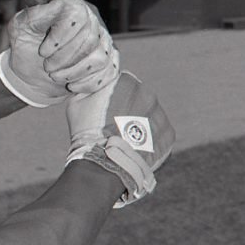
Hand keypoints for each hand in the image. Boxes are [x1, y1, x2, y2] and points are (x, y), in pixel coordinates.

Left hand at [0, 0, 118, 106]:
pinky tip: (72, 84)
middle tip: (48, 67)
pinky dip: (88, 82)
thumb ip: (35, 14)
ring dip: (75, 72)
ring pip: (100, 57)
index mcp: (69, 5)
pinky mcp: (109, 60)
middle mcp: (90, 18)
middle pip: (90, 38)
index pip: (78, 15)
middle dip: (65, 59)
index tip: (43, 52)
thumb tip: (57, 3)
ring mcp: (103, 39)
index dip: (60, 37)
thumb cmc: (26, 47)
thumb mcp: (20, 29)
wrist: (32, 74)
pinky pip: (109, 72)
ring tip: (57, 75)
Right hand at [66, 72, 175, 206]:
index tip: (107, 106)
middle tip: (114, 124)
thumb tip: (88, 86)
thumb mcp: (76, 102)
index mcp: (127, 82)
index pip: (122, 82)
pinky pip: (158, 134)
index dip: (113, 94)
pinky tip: (135, 148)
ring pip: (150, 116)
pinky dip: (149, 140)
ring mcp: (161, 115)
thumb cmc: (88, 131)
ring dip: (140, 123)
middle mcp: (148, 95)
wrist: (107, 163)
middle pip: (138, 98)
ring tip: (125, 139)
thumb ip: (87, 90)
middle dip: (128, 108)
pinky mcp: (169, 135)